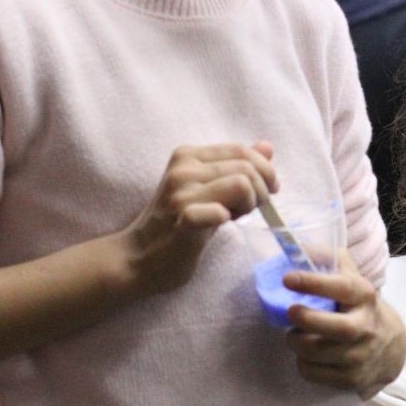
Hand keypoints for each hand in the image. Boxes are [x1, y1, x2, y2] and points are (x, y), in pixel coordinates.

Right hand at [120, 143, 276, 296]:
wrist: (137, 258)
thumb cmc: (174, 224)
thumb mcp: (207, 189)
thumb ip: (235, 166)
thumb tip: (267, 147)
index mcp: (188, 155)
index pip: (241, 150)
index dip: (264, 170)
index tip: (267, 191)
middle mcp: (183, 168)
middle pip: (246, 166)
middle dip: (261, 190)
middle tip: (250, 209)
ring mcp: (180, 192)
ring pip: (241, 184)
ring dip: (249, 204)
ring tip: (235, 217)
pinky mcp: (181, 218)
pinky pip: (220, 211)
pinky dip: (227, 218)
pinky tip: (219, 224)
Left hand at [281, 251, 405, 399]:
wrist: (390, 345)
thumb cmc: (358, 304)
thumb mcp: (351, 277)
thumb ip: (327, 258)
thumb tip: (294, 246)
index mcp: (364, 296)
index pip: (341, 288)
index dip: (313, 283)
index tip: (287, 279)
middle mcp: (366, 326)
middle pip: (337, 328)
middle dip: (307, 320)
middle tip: (289, 311)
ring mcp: (360, 356)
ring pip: (318, 352)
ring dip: (296, 341)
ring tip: (294, 333)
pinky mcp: (351, 379)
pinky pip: (313, 373)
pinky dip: (301, 362)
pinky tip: (305, 352)